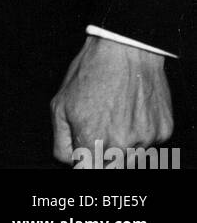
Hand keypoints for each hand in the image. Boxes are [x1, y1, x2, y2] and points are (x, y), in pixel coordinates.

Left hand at [51, 36, 172, 165]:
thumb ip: (61, 142)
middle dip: (103, 153)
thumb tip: (68, 160)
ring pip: (131, 157)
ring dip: (123, 144)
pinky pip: (149, 143)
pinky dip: (141, 132)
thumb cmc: (91, 72)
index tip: (84, 151)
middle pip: (111, 167)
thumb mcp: (59, 104)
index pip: (88, 173)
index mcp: (93, 143)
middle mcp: (121, 147)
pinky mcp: (162, 132)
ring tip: (117, 114)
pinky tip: (132, 110)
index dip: (85, 162)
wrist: (125, 49)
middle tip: (100, 124)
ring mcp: (144, 141)